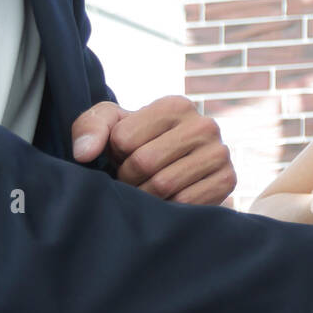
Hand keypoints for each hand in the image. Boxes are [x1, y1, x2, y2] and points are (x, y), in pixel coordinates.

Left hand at [71, 96, 235, 204]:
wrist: (172, 168)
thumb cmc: (137, 144)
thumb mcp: (109, 127)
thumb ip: (89, 128)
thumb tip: (84, 154)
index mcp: (176, 105)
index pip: (124, 138)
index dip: (114, 154)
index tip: (124, 154)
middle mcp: (204, 124)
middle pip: (144, 162)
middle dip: (128, 178)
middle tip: (133, 178)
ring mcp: (220, 153)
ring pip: (164, 184)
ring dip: (145, 195)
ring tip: (148, 188)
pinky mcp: (228, 180)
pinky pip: (186, 203)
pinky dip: (169, 208)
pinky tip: (168, 200)